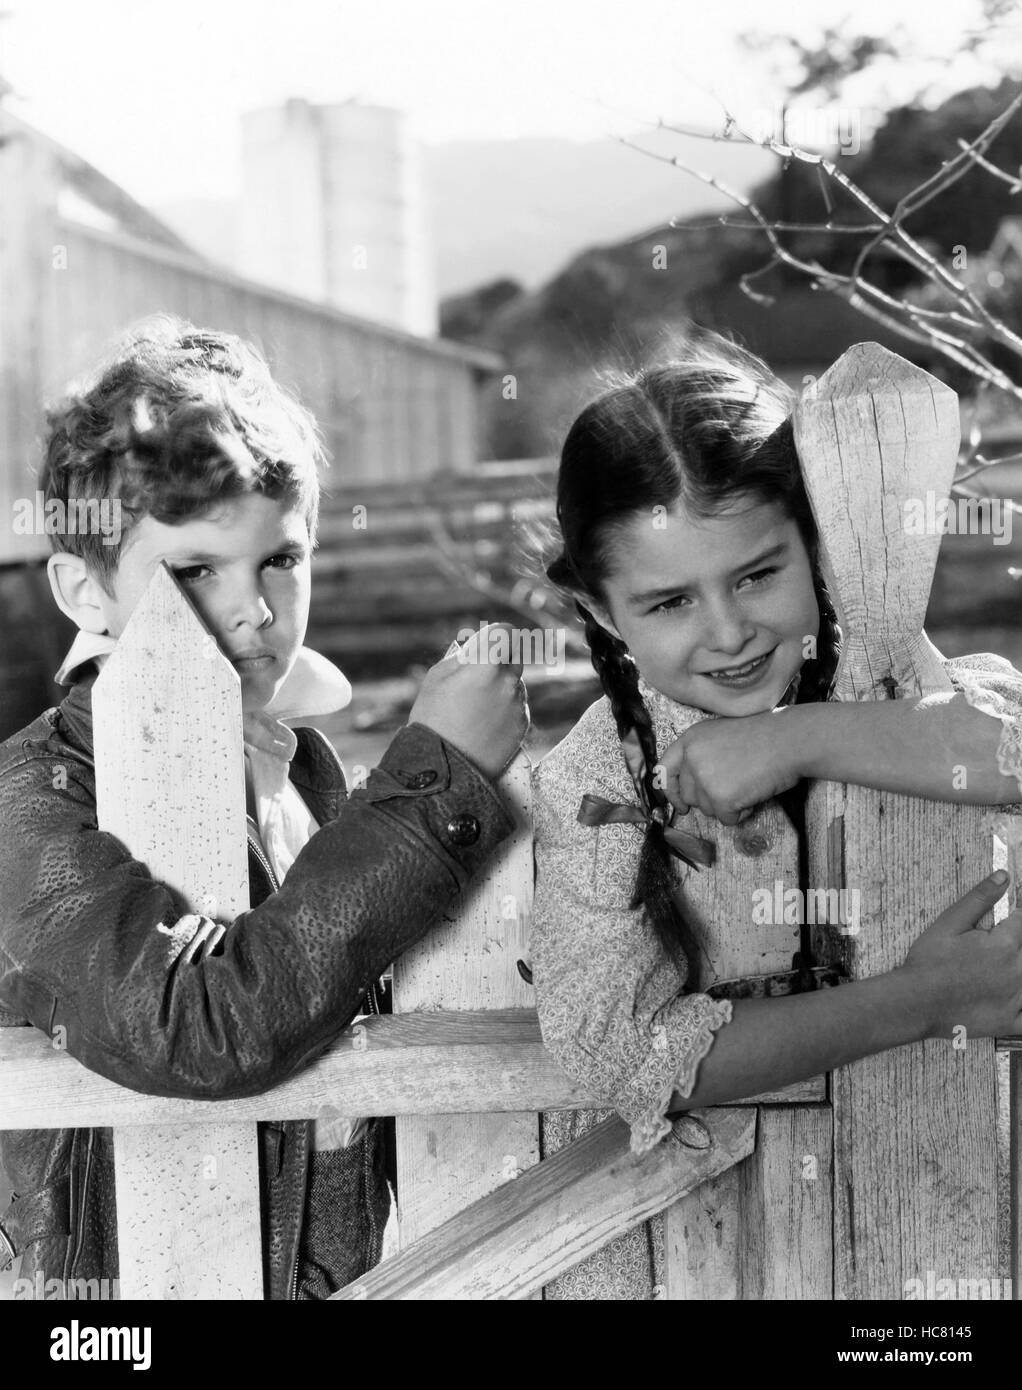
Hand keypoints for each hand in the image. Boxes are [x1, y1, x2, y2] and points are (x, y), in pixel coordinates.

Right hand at [408, 622, 529, 779]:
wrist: (445, 767)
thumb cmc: (433, 718)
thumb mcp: (437, 677)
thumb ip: (462, 655)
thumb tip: (476, 646)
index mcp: (487, 663)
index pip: (507, 632)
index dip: (497, 634)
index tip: (488, 641)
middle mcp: (509, 681)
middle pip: (514, 656)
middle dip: (499, 660)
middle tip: (477, 675)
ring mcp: (519, 704)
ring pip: (515, 682)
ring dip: (501, 685)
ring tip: (474, 707)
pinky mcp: (523, 725)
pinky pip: (516, 705)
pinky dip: (504, 708)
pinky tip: (483, 722)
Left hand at [658, 709, 805, 824]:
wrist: (789, 740)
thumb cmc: (764, 736)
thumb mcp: (721, 736)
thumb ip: (702, 756)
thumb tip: (691, 789)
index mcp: (690, 740)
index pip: (665, 770)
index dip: (671, 790)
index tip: (681, 804)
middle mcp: (692, 758)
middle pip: (689, 796)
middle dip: (710, 800)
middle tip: (735, 787)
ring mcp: (704, 779)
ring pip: (708, 810)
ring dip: (727, 805)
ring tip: (748, 784)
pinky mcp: (721, 798)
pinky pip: (726, 819)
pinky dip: (742, 813)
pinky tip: (754, 794)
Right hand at [902, 872, 1021, 1038]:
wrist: (914, 1004)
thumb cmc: (928, 962)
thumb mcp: (949, 923)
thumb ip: (980, 898)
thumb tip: (1004, 876)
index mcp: (1005, 945)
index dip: (1017, 919)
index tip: (1007, 924)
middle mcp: (1017, 971)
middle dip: (1016, 942)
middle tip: (993, 949)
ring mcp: (1017, 999)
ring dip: (1019, 968)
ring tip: (995, 966)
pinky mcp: (1011, 1022)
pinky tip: (1014, 994)